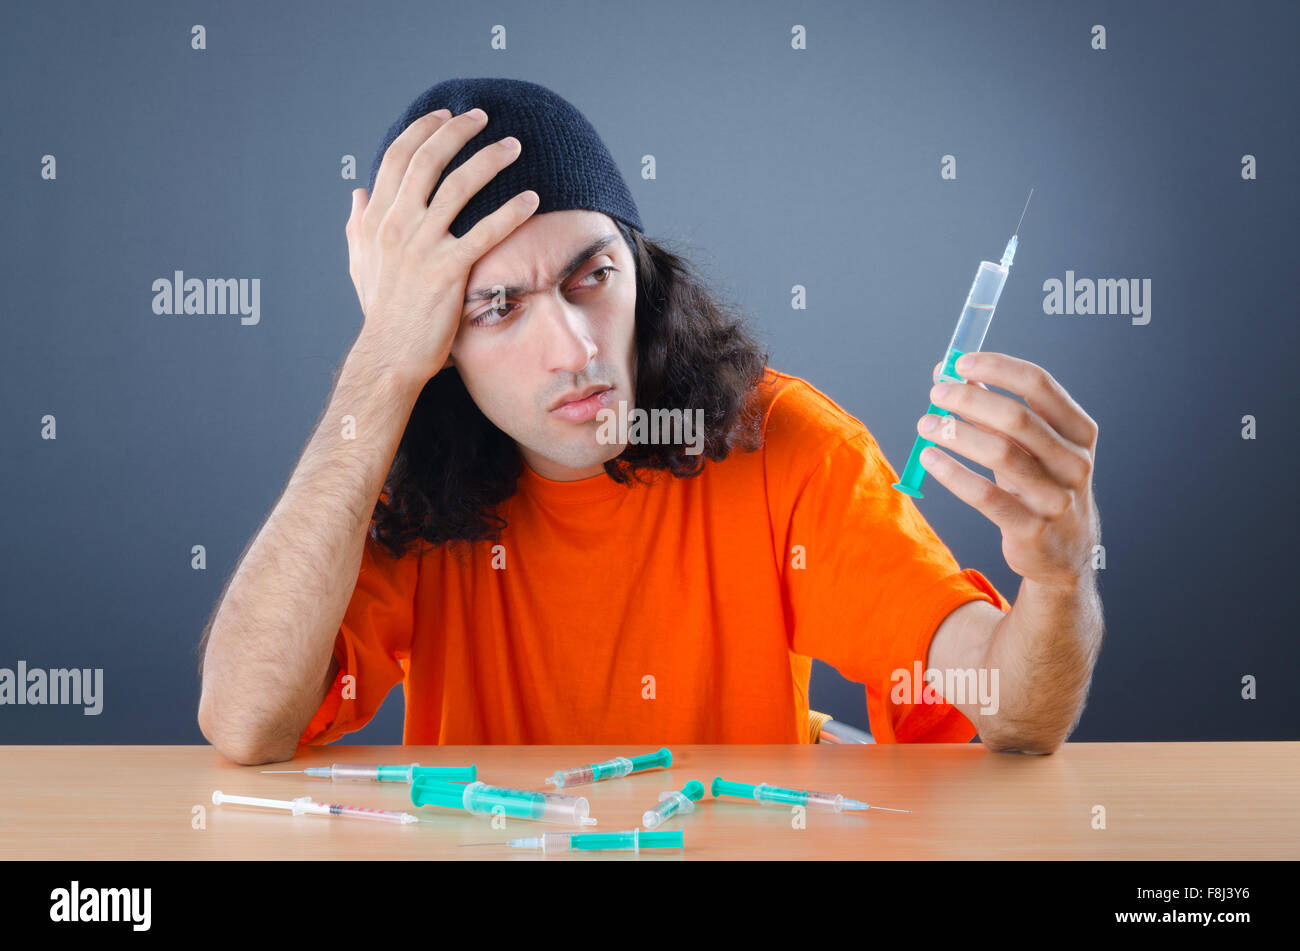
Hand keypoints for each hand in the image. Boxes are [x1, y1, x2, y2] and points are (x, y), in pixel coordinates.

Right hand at [344, 107, 539, 386]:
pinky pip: (485, 232)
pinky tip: (532, 199)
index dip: (423, 130)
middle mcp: (396, 224)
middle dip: (458, 131)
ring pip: (458, 185)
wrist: (389, 355)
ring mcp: (421, 247)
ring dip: (489, 159)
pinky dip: (510, 211)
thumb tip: (358, 193)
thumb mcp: (360, 263)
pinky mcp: (448, 271)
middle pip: (428, 159)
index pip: (397, 157)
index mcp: (376, 218)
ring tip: (513, 146)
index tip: (445, 115)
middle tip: (484, 117)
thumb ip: (358, 225)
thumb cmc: (381, 312)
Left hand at [919, 352, 1099, 588]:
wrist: (1063, 554)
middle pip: (1017, 418)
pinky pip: (986, 497)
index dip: (997, 369)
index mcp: (1078, 431)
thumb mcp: (1029, 447)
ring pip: (1001, 454)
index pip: (1040, 385)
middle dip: (970, 400)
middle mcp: (1074, 462)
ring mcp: (1056, 498)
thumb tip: (951, 372)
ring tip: (925, 424)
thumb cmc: (1040, 487)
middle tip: (936, 393)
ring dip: (956, 434)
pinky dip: (953, 474)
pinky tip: (928, 459)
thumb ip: (994, 410)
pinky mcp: (1032, 529)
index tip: (960, 362)